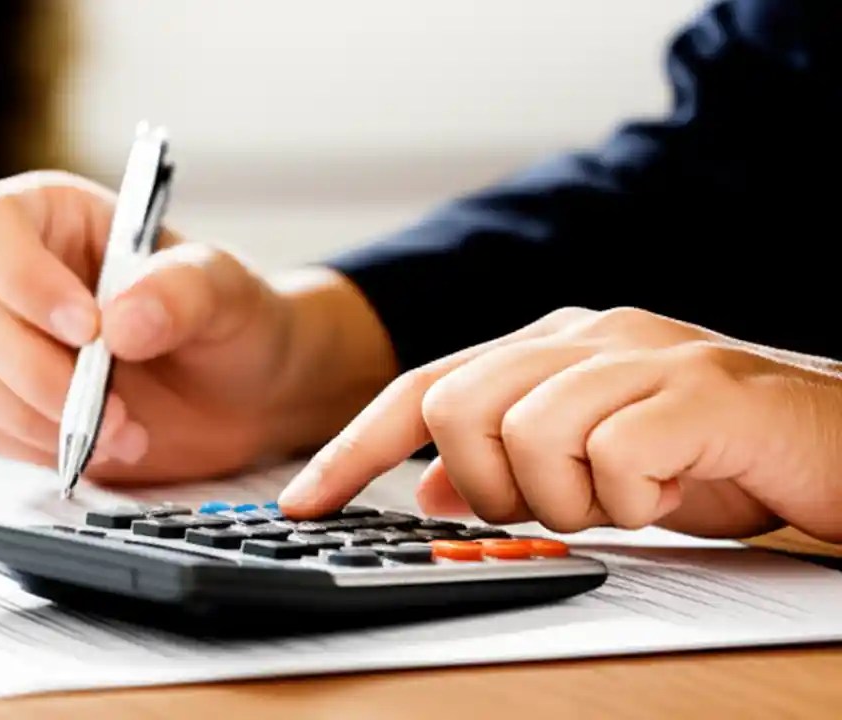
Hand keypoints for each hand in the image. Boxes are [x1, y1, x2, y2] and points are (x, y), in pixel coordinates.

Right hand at [0, 171, 395, 482]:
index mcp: (56, 216)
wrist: (241, 397)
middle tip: (115, 405)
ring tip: (121, 432)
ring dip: (36, 415)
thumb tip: (120, 321)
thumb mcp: (227, 291)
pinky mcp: (0, 399)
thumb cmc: (229, 321)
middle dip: (39, 371)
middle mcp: (13, 272)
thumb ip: (182, 291)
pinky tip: (91, 445)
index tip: (85, 327)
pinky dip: (26, 443)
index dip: (21, 276)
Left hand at [278, 306, 841, 541]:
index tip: (304, 501)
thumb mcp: (590, 468)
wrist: (839, 444)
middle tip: (550, 505)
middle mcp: (585, 336)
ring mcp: (643, 355)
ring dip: (567, 498)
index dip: (353, 448)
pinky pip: (612, 459)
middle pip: (456, 406)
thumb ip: (509, 465)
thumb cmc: (711, 455)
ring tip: (625, 500)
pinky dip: (631, 504)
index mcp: (549, 348)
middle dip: (485, 483)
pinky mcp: (700, 389)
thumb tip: (429, 488)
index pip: (422, 388)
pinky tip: (671, 496)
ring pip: (526, 432)